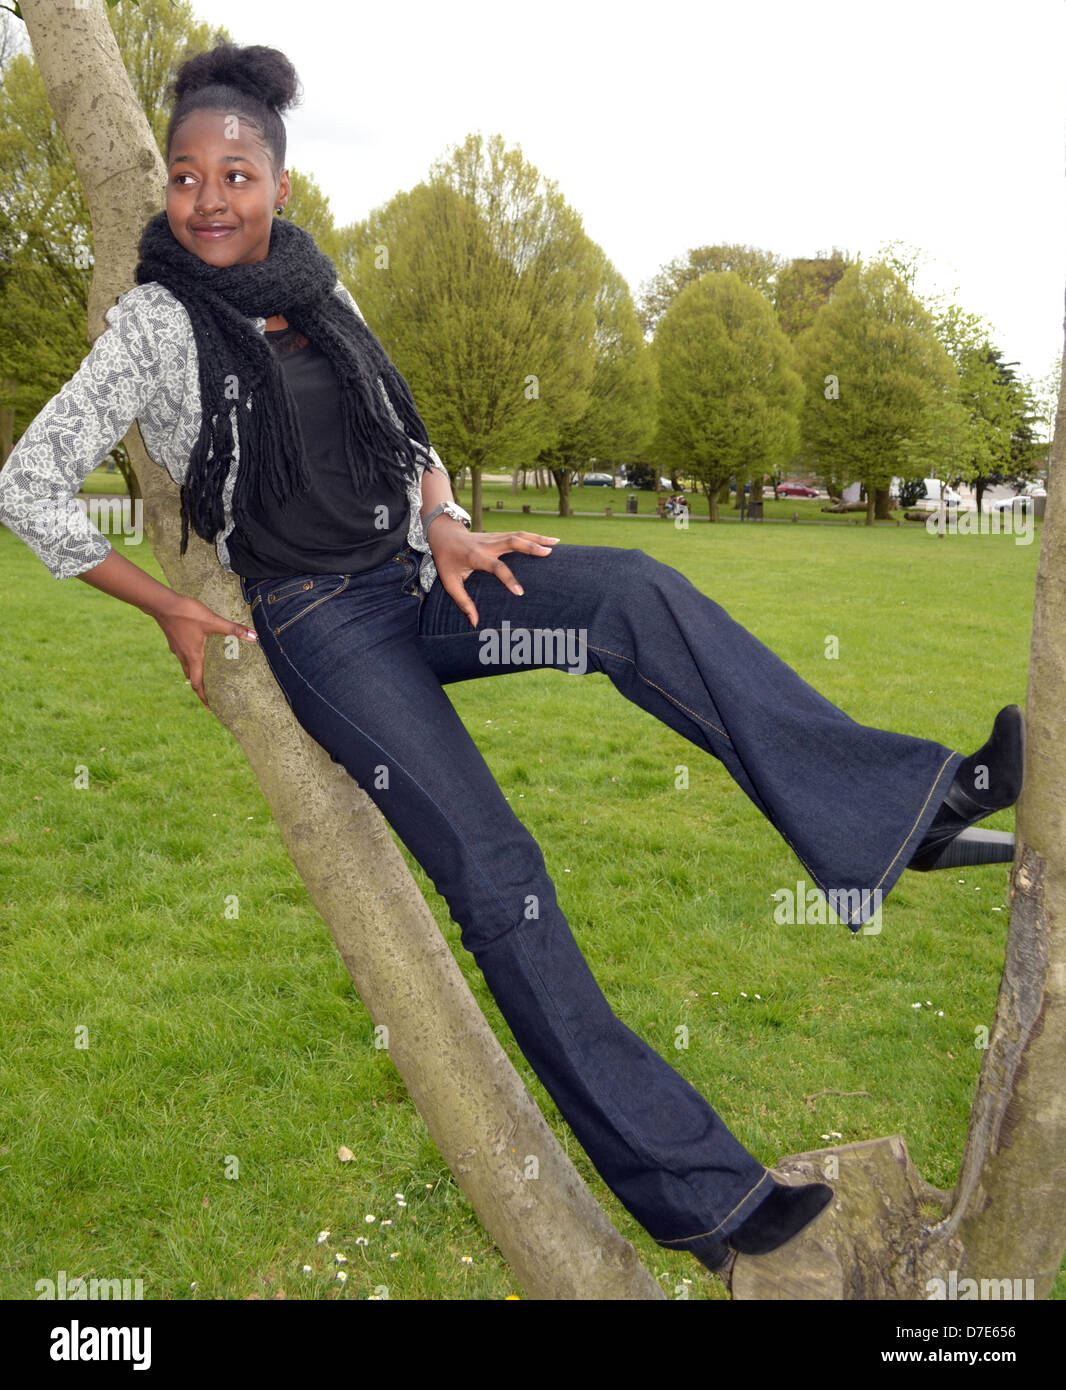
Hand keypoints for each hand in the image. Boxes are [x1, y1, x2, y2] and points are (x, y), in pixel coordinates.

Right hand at [153, 592, 258, 710]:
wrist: (162, 603)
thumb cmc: (186, 614)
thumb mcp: (212, 621)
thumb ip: (232, 629)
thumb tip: (253, 636)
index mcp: (193, 657)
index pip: (196, 683)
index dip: (203, 697)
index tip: (210, 707)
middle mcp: (183, 656)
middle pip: (191, 677)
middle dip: (201, 687)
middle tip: (211, 693)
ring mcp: (177, 648)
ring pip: (186, 666)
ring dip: (195, 673)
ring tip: (206, 674)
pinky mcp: (174, 640)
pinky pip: (183, 655)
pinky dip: (191, 659)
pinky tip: (197, 651)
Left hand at [425, 520, 560, 627]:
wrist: (443, 535)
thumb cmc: (447, 561)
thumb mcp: (450, 583)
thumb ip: (463, 602)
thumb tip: (474, 622)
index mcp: (475, 557)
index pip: (495, 567)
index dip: (508, 579)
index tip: (520, 592)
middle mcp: (487, 544)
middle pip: (512, 542)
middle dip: (531, 547)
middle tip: (549, 553)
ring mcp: (493, 537)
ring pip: (518, 535)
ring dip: (537, 538)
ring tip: (556, 543)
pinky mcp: (498, 535)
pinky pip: (518, 534)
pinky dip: (534, 536)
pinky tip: (548, 540)